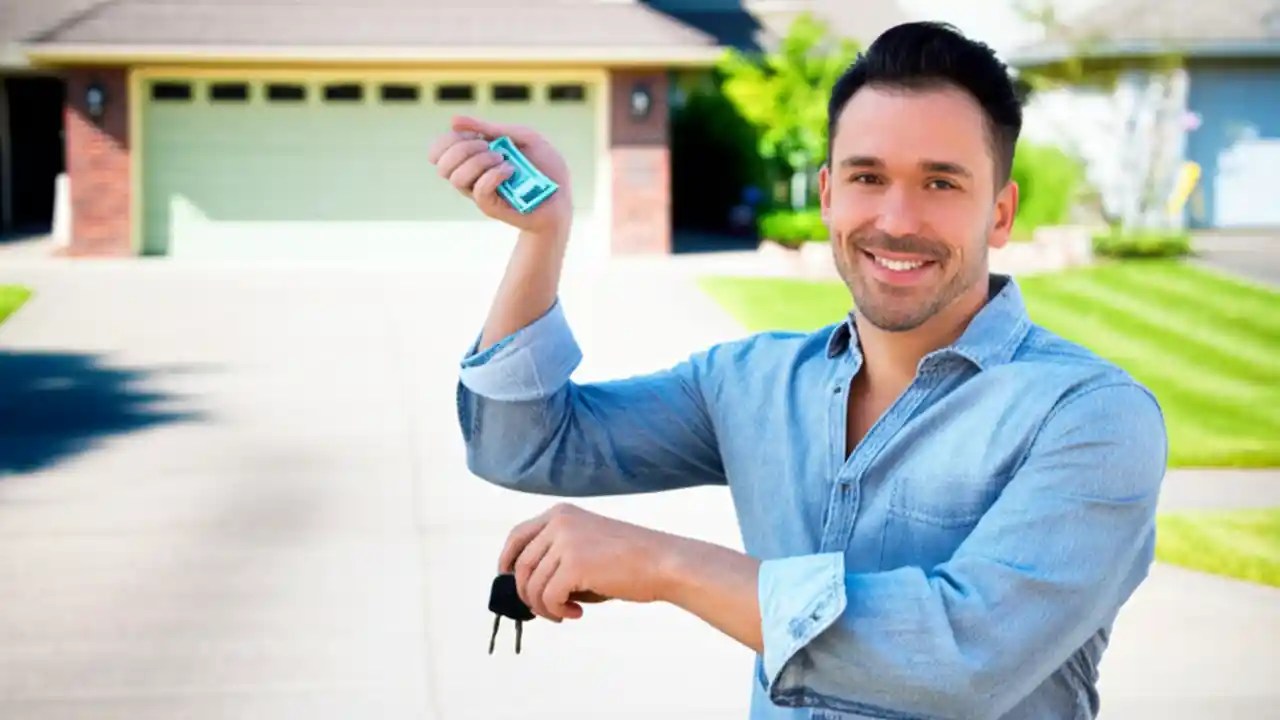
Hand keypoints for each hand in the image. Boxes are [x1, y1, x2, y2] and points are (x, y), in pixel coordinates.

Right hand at [427, 116, 573, 240]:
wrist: (562, 197)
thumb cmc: (544, 166)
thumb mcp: (523, 137)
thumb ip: (491, 129)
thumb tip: (454, 120)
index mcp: (472, 157)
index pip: (438, 151)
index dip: (447, 140)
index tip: (474, 135)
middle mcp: (471, 176)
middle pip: (442, 164)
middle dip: (463, 148)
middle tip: (490, 146)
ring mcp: (480, 193)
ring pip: (456, 178)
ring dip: (478, 161)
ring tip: (503, 159)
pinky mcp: (491, 207)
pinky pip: (479, 190)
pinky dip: (494, 175)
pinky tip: (511, 171)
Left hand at [498, 503, 674, 621]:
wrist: (663, 562)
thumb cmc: (630, 561)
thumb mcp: (586, 547)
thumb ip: (556, 560)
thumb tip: (525, 592)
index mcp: (561, 513)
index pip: (517, 536)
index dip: (506, 561)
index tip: (507, 581)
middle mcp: (559, 522)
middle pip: (521, 566)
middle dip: (527, 594)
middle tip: (546, 610)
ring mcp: (565, 541)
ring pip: (532, 585)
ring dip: (544, 607)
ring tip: (566, 613)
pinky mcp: (574, 564)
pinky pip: (548, 597)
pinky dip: (557, 612)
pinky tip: (577, 613)